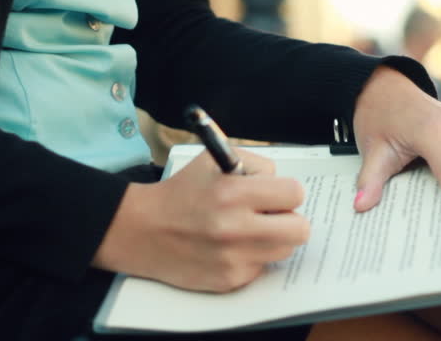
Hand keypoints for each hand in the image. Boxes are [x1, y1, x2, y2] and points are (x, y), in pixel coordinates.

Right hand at [93, 148, 309, 291]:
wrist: (141, 229)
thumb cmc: (182, 192)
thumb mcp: (214, 161)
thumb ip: (255, 166)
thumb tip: (283, 184)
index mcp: (233, 193)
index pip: (294, 194)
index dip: (286, 192)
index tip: (275, 194)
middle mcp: (234, 228)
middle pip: (300, 229)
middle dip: (289, 219)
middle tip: (272, 215)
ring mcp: (232, 258)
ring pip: (285, 250)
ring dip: (274, 239)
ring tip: (250, 229)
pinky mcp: (228, 280)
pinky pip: (261, 267)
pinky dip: (252, 257)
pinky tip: (231, 247)